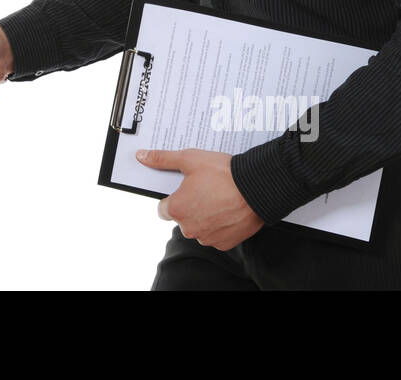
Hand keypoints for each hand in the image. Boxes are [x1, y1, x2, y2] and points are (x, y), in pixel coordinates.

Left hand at [136, 148, 263, 250]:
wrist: (257, 188)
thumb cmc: (224, 174)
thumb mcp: (189, 159)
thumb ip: (163, 159)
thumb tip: (143, 156)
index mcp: (176, 209)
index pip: (163, 208)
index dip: (174, 198)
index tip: (186, 190)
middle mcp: (189, 228)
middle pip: (182, 218)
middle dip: (190, 206)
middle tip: (205, 190)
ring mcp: (207, 238)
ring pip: (199, 227)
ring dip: (205, 217)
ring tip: (219, 199)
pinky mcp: (223, 243)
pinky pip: (215, 235)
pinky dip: (219, 225)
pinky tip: (227, 210)